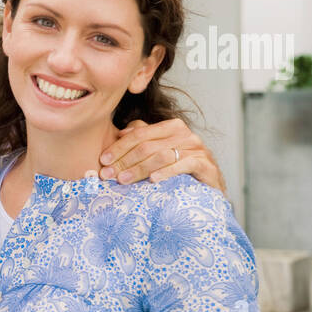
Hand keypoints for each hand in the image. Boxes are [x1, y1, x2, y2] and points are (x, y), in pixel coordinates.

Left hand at [99, 119, 225, 193]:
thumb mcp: (158, 150)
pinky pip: (183, 165)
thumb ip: (142, 137)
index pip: (139, 133)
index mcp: (171, 127)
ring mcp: (197, 149)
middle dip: (124, 160)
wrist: (208, 185)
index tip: (103, 160)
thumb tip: (121, 132)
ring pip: (161, 155)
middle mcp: (185, 135)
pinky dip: (166, 172)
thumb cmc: (179, 167)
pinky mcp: (206, 164)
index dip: (119, 146)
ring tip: (123, 180)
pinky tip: (152, 180)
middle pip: (147, 145)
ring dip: (139, 169)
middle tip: (108, 174)